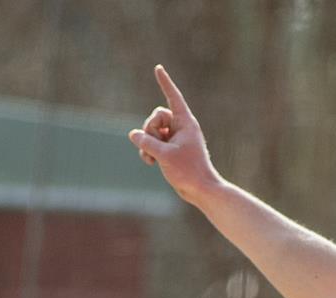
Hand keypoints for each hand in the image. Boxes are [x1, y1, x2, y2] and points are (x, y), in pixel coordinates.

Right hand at [128, 65, 219, 204]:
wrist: (201, 190)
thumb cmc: (189, 171)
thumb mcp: (164, 154)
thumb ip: (146, 142)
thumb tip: (133, 134)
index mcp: (186, 123)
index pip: (173, 98)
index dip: (165, 83)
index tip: (158, 68)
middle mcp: (181, 128)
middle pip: (155, 117)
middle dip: (149, 130)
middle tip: (155, 146)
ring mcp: (175, 138)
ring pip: (151, 130)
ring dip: (147, 143)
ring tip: (151, 159)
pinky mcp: (170, 149)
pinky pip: (152, 142)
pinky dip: (148, 151)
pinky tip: (150, 163)